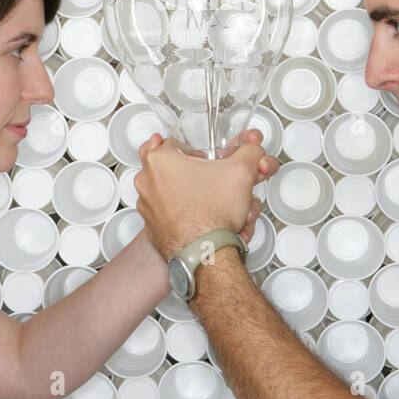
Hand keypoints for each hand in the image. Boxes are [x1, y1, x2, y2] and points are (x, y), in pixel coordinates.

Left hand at [134, 128, 279, 261]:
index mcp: (159, 160)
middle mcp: (146, 182)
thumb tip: (252, 149)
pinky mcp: (152, 226)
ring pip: (177, 194)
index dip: (199, 153)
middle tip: (216, 183)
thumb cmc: (212, 217)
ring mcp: (147, 206)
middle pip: (178, 170)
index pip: (178, 143)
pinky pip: (172, 214)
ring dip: (200, 198)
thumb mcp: (242, 172)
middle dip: (202, 178)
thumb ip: (249, 152)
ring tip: (219, 206)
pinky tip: (208, 220)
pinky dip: (189, 216)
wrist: (205, 255)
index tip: (208, 161)